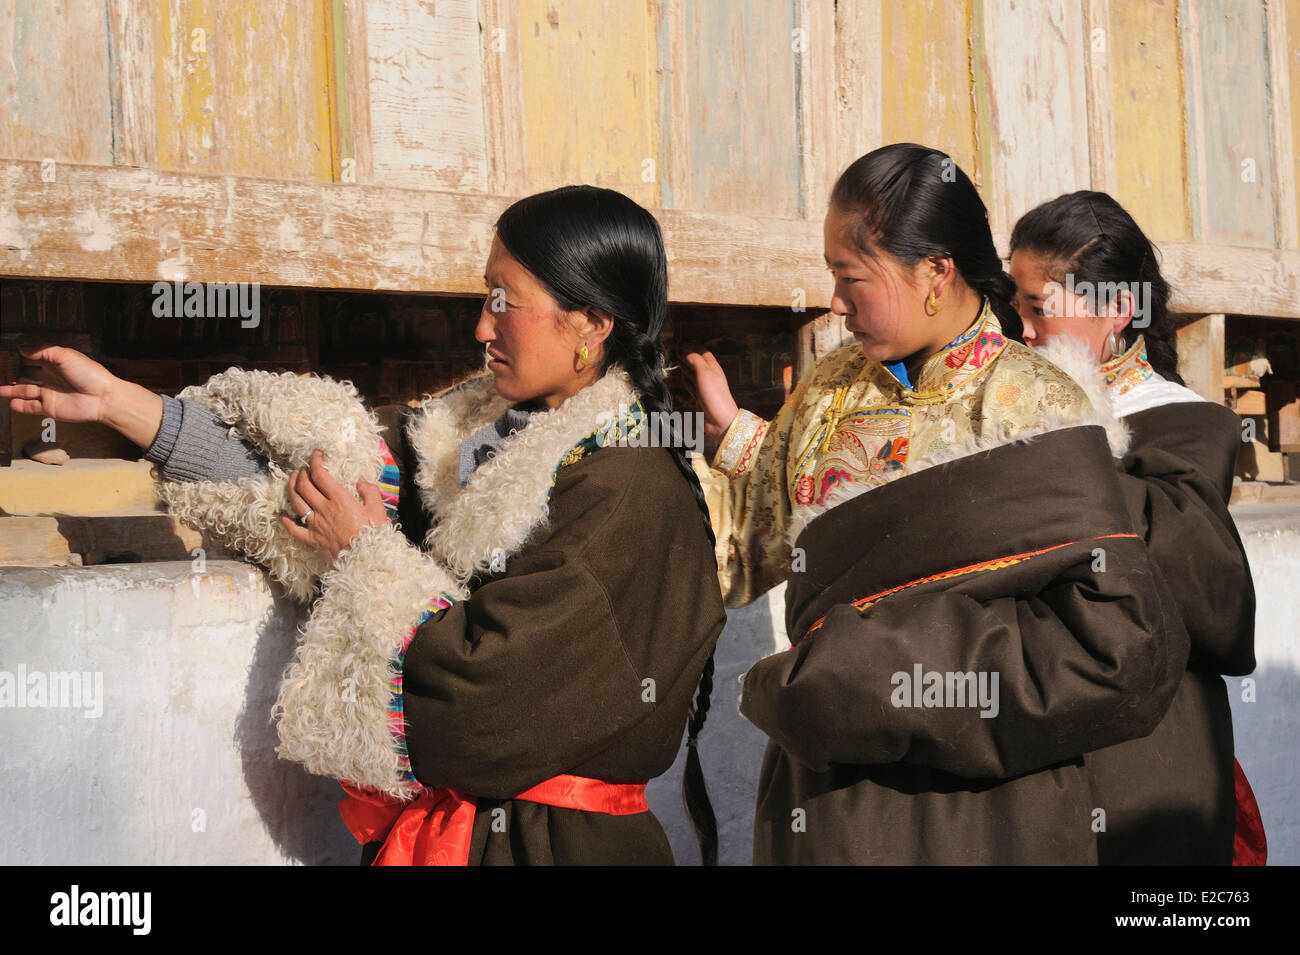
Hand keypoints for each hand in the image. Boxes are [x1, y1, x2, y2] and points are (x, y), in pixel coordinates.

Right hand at [0, 345, 117, 423]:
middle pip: (25, 374)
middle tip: (1, 370)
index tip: (5, 353)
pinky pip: (30, 407)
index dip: (19, 355)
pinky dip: (19, 406)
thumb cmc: (89, 374)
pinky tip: (11, 402)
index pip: (31, 357)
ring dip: (10, 390)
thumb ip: (42, 351)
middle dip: (12, 372)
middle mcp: (50, 377)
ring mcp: (49, 393)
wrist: (103, 398)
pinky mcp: (49, 408)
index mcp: (54, 362)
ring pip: (24, 391)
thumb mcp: (64, 355)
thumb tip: (23, 348)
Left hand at [280, 449, 389, 563]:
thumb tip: (361, 480)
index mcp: (340, 499)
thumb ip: (370, 491)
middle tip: (304, 469)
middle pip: (304, 485)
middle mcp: (324, 509)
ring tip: (292, 480)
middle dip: (301, 473)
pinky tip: (283, 513)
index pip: (320, 474)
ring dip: (291, 488)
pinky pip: (293, 528)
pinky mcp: (312, 539)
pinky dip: (285, 520)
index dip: (315, 461)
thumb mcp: (378, 509)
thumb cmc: (374, 535)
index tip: (317, 455)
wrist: (366, 559)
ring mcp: (315, 524)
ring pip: (295, 502)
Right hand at [682, 351, 739, 450]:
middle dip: (688, 356)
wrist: (720, 420)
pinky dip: (686, 380)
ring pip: (693, 373)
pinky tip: (682, 378)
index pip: (703, 352)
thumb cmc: (715, 395)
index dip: (693, 347)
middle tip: (677, 351)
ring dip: (686, 366)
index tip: (682, 343)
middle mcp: (709, 375)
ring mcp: (704, 387)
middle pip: (698, 362)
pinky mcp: (700, 397)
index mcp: (713, 367)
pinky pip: (691, 385)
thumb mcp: (705, 373)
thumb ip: (696, 360)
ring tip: (677, 361)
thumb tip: (686, 351)